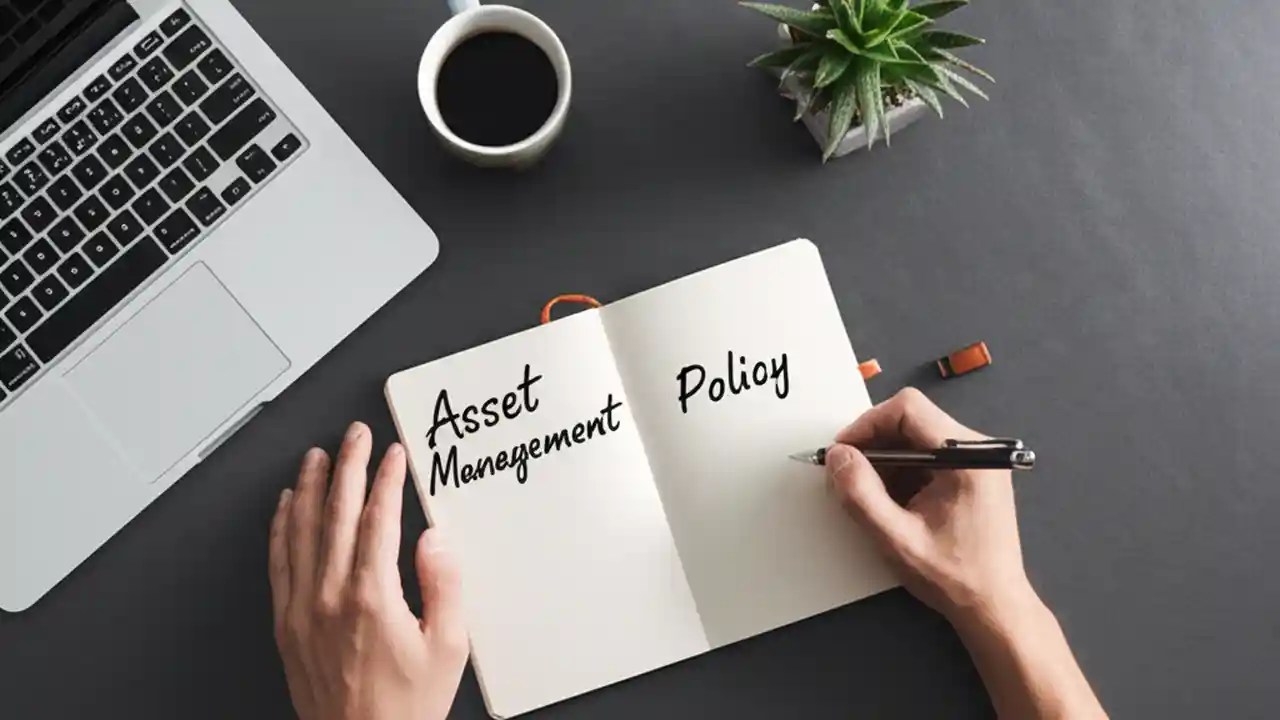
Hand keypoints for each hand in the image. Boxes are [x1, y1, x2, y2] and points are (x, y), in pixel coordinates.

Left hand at [268, 422, 467, 719]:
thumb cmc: (404, 708)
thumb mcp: (448, 648)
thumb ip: (444, 586)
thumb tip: (435, 539)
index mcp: (372, 596)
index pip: (379, 518)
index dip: (386, 479)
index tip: (393, 455)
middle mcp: (330, 595)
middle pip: (337, 512)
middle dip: (348, 466)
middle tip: (356, 435)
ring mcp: (302, 608)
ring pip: (302, 530)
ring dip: (311, 487)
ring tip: (318, 456)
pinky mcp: (286, 624)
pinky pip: (279, 562)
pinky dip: (281, 527)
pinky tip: (287, 506)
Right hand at [825, 388, 1034, 623]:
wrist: (995, 607)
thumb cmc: (952, 577)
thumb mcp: (896, 539)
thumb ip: (861, 494)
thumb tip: (837, 456)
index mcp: (968, 457)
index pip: (908, 409)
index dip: (867, 424)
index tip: (843, 453)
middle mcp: (978, 449)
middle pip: (911, 419)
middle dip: (873, 445)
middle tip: (849, 477)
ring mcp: (977, 460)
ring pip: (916, 436)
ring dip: (886, 461)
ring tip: (873, 498)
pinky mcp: (971, 474)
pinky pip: (926, 455)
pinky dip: (901, 472)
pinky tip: (893, 503)